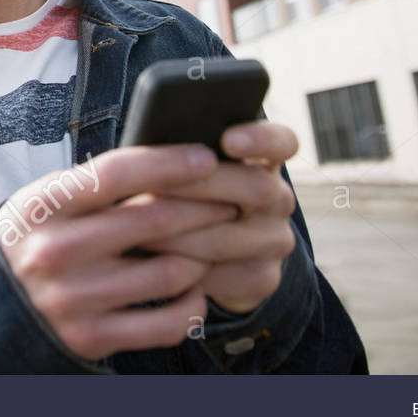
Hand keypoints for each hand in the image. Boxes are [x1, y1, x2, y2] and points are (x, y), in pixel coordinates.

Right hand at [0, 143, 237, 361]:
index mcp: (43, 206)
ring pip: (171, 272)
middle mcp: (55, 252)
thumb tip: (173, 161)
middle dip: (204, 207)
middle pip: (155, 220)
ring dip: (202, 256)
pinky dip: (193, 304)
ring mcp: (73, 299)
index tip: (206, 157)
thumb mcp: (47, 200)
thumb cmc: (34, 238)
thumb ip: (97, 185)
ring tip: (210, 244)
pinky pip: (167, 322)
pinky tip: (194, 289)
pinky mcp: (91, 338)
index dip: (168, 162)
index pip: (116, 173)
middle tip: (227, 201)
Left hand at [135, 121, 298, 314]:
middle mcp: (277, 198)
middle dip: (198, 187)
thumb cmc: (180, 191)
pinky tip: (152, 261)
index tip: (228, 139)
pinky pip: (224, 276)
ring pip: (230, 237)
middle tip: (151, 186)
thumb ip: (179, 154)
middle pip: (255, 187)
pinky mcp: (263, 278)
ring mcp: (275, 240)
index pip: (282, 142)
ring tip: (135, 227)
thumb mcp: (184, 167)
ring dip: (178, 233)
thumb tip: (149, 152)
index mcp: (263, 159)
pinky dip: (183, 268)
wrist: (201, 249)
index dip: (261, 138)